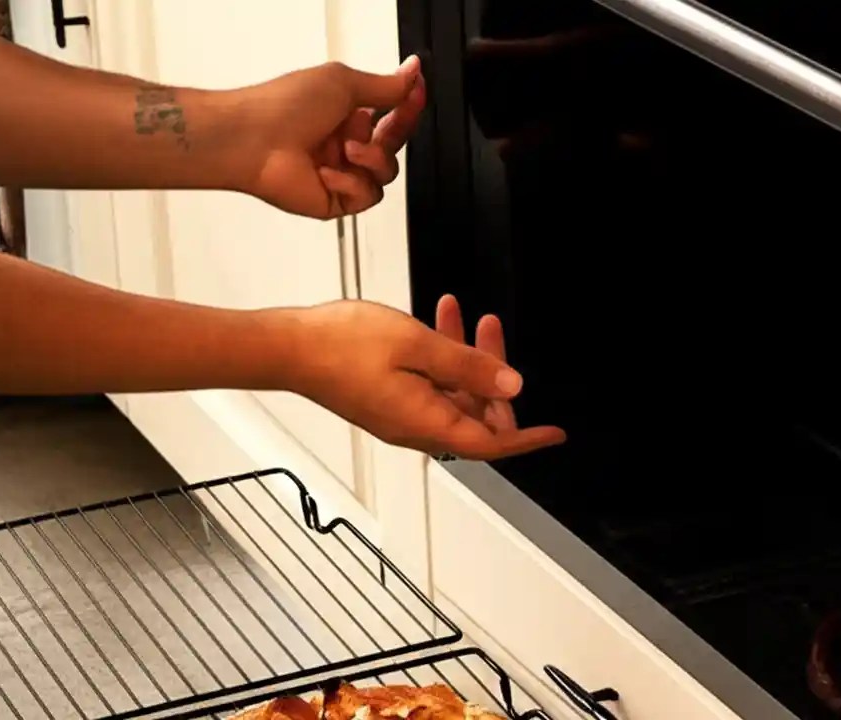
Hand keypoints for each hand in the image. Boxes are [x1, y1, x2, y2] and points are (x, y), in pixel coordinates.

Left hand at [232, 56, 425, 218]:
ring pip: (385, 173)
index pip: (390, 113)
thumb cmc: (284, 107)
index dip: (408, 106)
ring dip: (371, 159)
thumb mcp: (343, 83)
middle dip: (395, 132)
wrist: (253, 140)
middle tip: (387, 122)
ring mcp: (340, 173)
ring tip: (346, 149)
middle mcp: (342, 144)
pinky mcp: (335, 200)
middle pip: (392, 145)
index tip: (417, 93)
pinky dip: (351, 183)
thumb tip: (412, 73)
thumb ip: (385, 85)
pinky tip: (326, 173)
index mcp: (344, 114)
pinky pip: (366, 196)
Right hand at [290, 297, 565, 459]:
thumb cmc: (340, 346)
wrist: (287, 348)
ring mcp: (399, 415)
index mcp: (427, 422)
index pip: (492, 443)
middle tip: (492, 332)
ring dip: (465, 358)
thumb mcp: (418, 346)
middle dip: (492, 374)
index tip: (553, 434)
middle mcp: (414, 427)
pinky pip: (429, 387)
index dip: (526, 438)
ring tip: (463, 315)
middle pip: (476, 413)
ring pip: (453, 394)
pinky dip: (441, 358)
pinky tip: (437, 325)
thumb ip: (468, 366)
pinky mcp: (386, 401)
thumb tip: (510, 384)